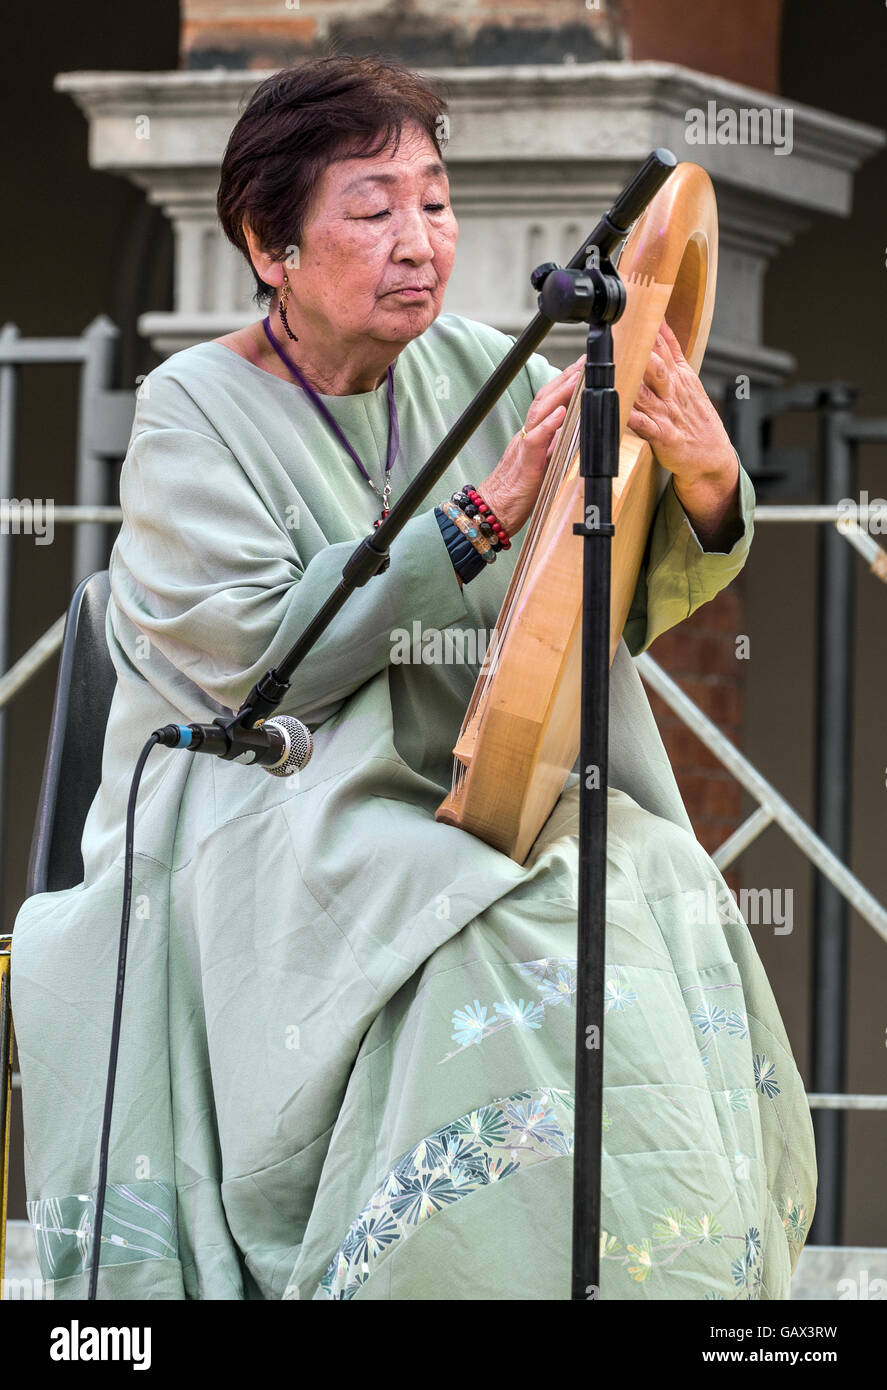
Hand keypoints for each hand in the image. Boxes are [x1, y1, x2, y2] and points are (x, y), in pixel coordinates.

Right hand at [478, 353, 583, 537]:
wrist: (493, 512)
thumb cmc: (517, 494)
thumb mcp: (541, 465)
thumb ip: (553, 447)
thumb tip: (572, 432)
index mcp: (531, 437)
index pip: (548, 404)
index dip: (563, 384)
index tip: (579, 368)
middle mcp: (526, 436)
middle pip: (544, 400)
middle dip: (564, 379)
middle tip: (582, 362)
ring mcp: (524, 447)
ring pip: (540, 412)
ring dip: (560, 393)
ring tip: (577, 377)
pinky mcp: (526, 463)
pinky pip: (535, 439)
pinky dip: (549, 424)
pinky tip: (561, 412)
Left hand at [628, 320, 740, 548]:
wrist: (712, 458)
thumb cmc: (695, 420)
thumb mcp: (689, 382)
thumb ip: (673, 355)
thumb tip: (660, 325)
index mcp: (680, 377)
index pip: (665, 345)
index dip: (651, 327)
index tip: (636, 306)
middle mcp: (674, 392)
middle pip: (656, 364)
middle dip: (639, 349)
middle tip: (619, 332)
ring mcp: (669, 413)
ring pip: (647, 391)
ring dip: (629, 379)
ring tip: (611, 365)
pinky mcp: (663, 436)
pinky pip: (643, 425)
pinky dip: (630, 417)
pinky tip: (617, 409)